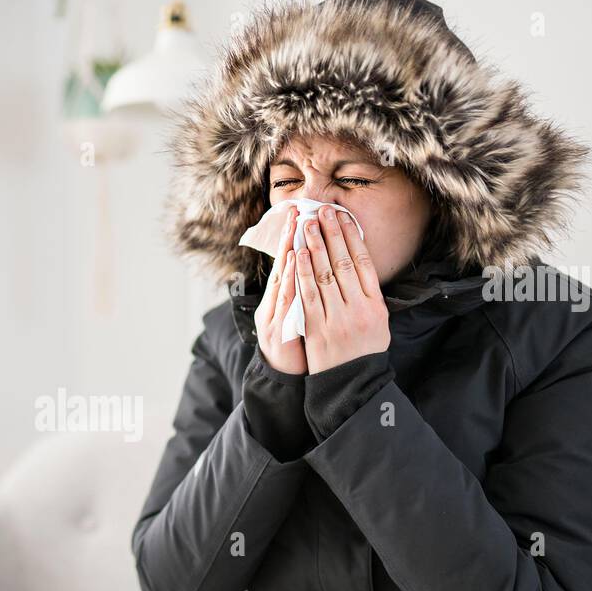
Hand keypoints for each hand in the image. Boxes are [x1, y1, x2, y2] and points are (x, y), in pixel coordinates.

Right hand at [253, 204, 307, 374]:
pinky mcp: (276, 329)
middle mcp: (273, 303)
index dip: (293, 238)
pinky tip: (293, 260)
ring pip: (281, 278)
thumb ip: (305, 295)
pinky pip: (285, 300)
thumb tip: (318, 269)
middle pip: (282, 265)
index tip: (300, 214)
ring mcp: (273, 315)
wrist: (283, 380)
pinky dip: (289, 278)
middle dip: (291, 236)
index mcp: (280, 299)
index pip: (288, 262)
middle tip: (297, 211)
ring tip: (296, 228)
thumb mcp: (299, 317)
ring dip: (289, 251)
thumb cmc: (295, 347)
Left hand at [298, 205, 390, 373]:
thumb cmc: (364, 351)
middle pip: (343, 262)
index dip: (351, 236)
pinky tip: (298, 255)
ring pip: (325, 275)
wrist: (352, 384)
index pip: (363, 262)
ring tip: (307, 224)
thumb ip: (369, 295)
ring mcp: (337, 318)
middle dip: (331, 234)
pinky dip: (303, 273)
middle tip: (322, 211)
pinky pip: (308, 296)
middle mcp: (357, 309)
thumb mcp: (379, 322)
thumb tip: (360, 264)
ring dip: (315, 246)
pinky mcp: (316, 329)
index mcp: (375, 305)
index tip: (342, 216)